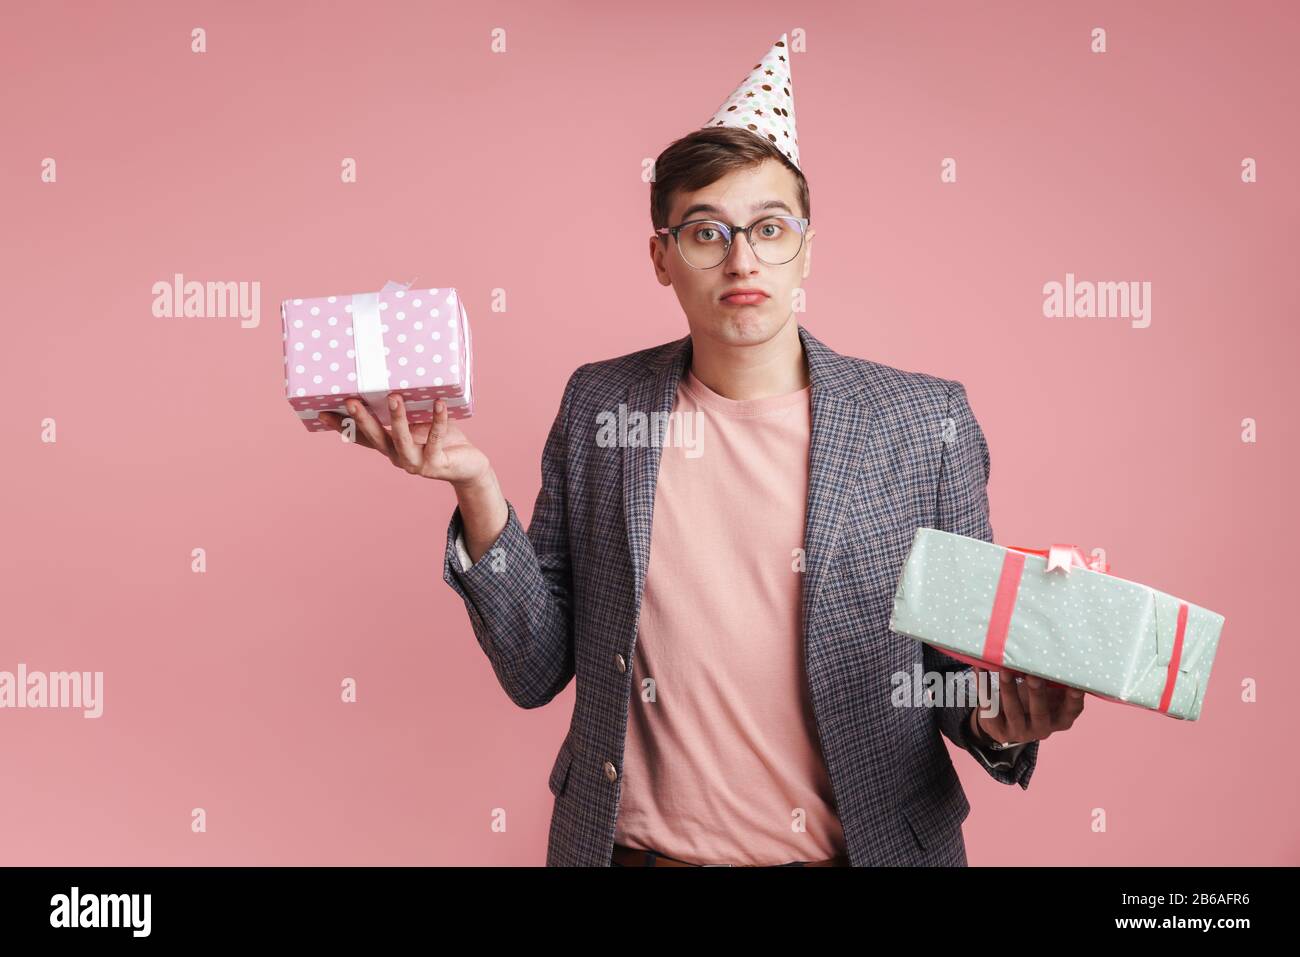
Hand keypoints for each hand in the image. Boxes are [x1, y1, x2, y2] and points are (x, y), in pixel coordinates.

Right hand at [318, 393, 489, 486]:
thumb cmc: (443, 440)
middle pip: (375, 438)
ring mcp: (416, 463)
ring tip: (394, 397)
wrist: (469, 467)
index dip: (341, 427)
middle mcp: (398, 457)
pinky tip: (439, 404)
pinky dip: (438, 421)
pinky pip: (436, 439)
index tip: (321, 412)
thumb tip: (396, 378)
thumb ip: (408, 409)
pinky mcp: (437, 464)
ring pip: (401, 440)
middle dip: (362, 419)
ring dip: (397, 419)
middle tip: (350, 401)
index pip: (360, 437)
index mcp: (390, 447)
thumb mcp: (421, 423)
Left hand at [969, 665, 1085, 746]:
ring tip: (1005, 670)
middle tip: (1032, 675)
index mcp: (1060, 719)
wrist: (1006, 724)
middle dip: (1036, 693)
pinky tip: (981, 668)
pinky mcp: (997, 728)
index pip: (1070, 711)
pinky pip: (989, 706)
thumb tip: (1055, 653)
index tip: (1075, 685)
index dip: (1073, 699)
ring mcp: (1018, 731)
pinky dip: (984, 685)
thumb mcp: (1049, 694)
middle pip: (1039, 713)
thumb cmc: (1034, 700)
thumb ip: (1054, 681)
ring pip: (1012, 710)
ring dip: (1008, 689)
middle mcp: (1042, 729)